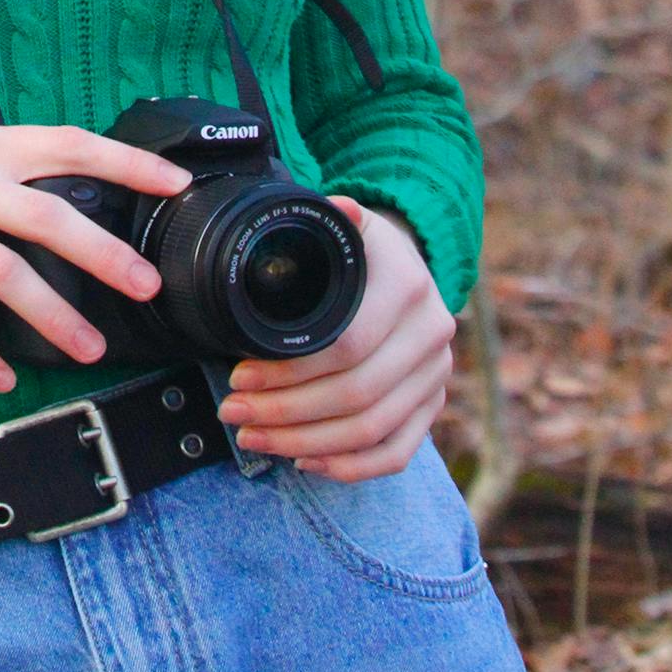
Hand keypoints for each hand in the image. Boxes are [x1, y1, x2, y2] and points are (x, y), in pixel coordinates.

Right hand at [0, 114, 191, 391]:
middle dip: (106, 254)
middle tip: (147, 287)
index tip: (176, 182)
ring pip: (5, 275)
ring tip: (91, 349)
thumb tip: (50, 191)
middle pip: (48, 216)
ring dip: (55, 316)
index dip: (126, 162)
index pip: (65, 143)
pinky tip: (1, 377)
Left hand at [216, 200, 455, 479]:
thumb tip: (336, 205)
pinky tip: (304, 460)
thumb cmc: (363, 250)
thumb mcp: (349, 225)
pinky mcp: (432, 406)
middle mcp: (432, 333)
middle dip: (286, 412)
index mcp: (408, 285)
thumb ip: (336, 219)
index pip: (347, 345)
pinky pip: (396, 452)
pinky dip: (349, 466)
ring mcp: (436, 376)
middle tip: (235, 413)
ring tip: (254, 437)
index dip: (290, 370)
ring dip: (306, 443)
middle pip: (357, 396)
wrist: (408, 268)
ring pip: (373, 431)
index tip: (240, 375)